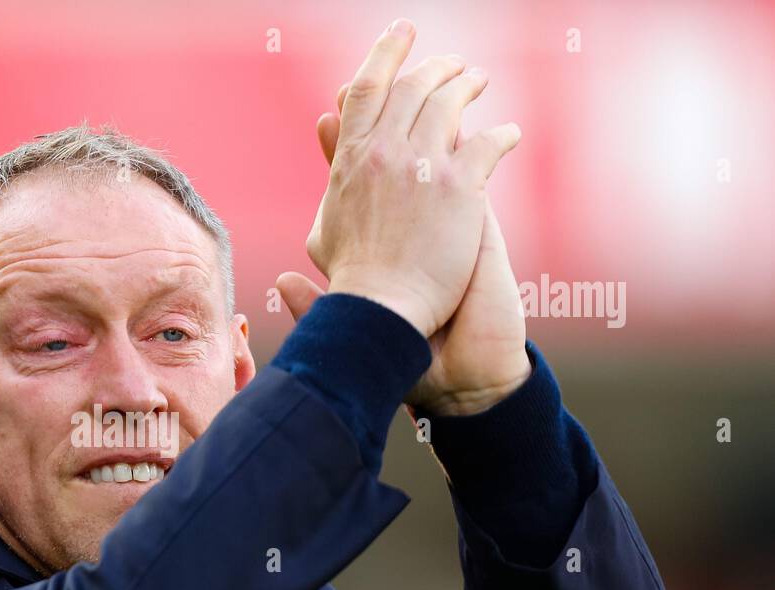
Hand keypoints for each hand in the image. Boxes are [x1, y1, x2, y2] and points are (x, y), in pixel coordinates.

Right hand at [303, 18, 520, 338]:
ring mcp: (422, 167)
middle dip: (435, 65)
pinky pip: (488, 143)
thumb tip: (329, 163)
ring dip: (467, 85)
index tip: (401, 33)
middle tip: (451, 62)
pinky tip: (510, 135)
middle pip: (413, 86)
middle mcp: (384, 153)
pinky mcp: (459, 188)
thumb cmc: (352, 282)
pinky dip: (502, 136)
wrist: (381, 310)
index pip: (368, 89)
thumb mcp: (324, 232)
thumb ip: (332, 188)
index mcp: (351, 160)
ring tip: (479, 80)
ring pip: (450, 103)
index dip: (386, 53)